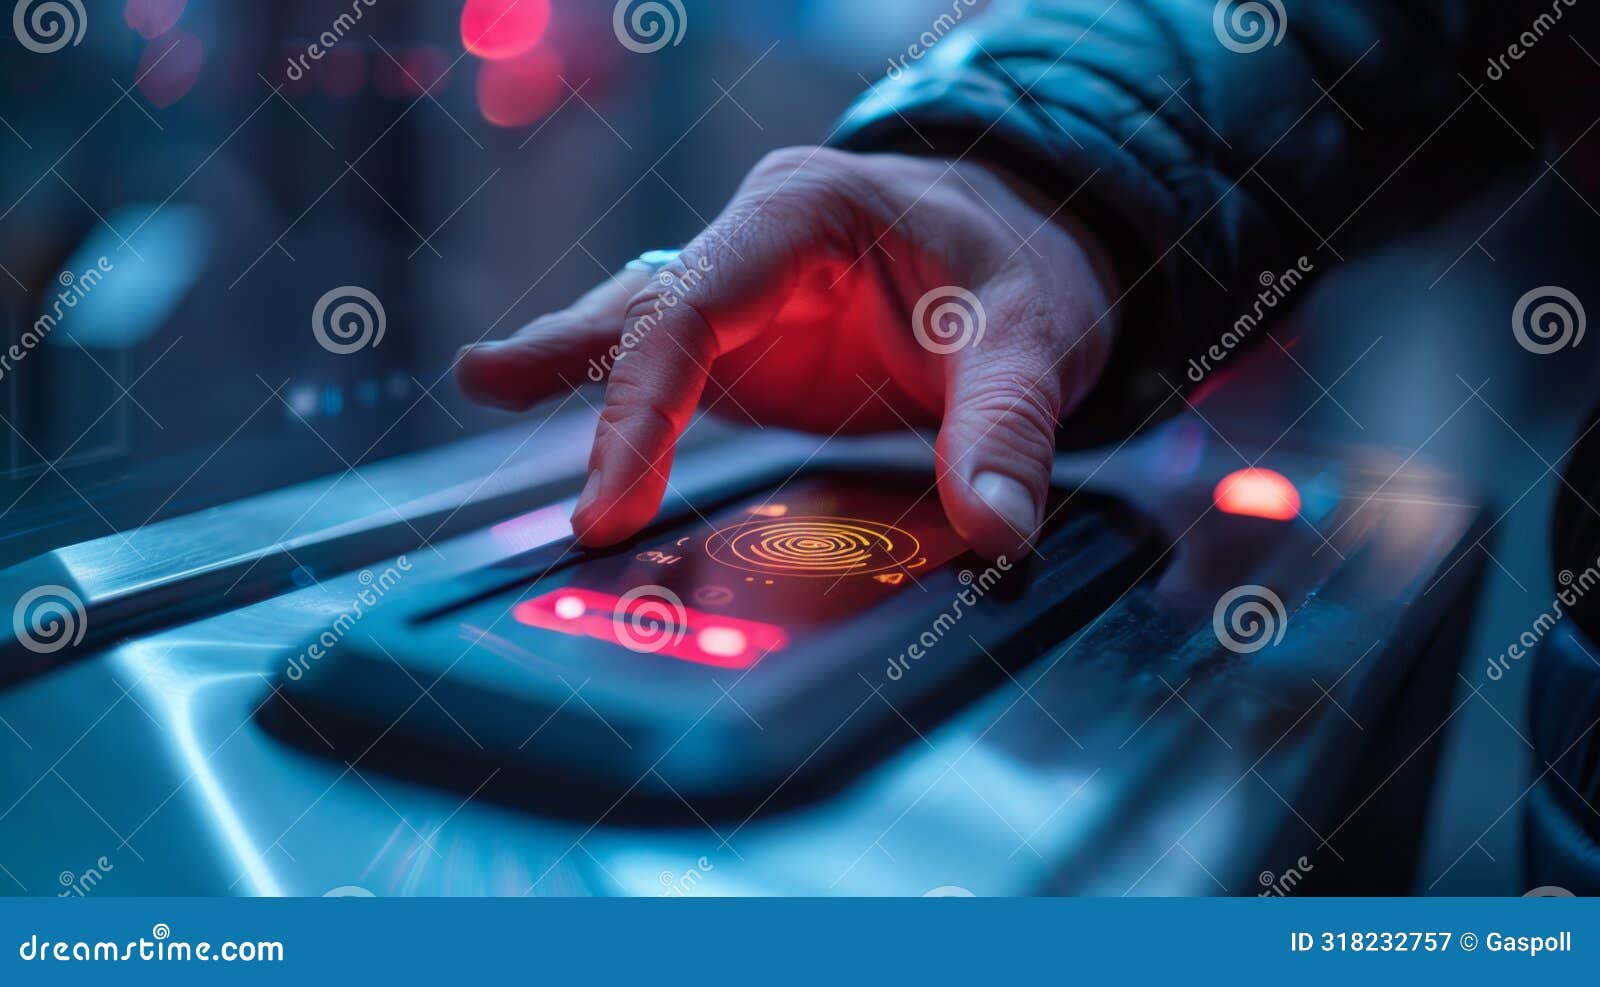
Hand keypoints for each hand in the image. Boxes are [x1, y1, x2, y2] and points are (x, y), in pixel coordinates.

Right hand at [456, 146, 1119, 558]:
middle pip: (647, 309)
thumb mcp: (1035, 334)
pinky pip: (674, 372)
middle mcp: (759, 246)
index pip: (695, 308)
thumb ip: (1007, 426)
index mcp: (807, 213)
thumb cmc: (1024, 262)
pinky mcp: (758, 349)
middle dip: (573, 359)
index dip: (643, 405)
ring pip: (643, 330)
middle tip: (490, 384)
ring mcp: (750, 297)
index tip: (611, 500)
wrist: (1036, 241)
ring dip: (571, 363)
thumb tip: (994, 529)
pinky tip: (547, 400)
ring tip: (487, 378)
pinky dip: (620, 400)